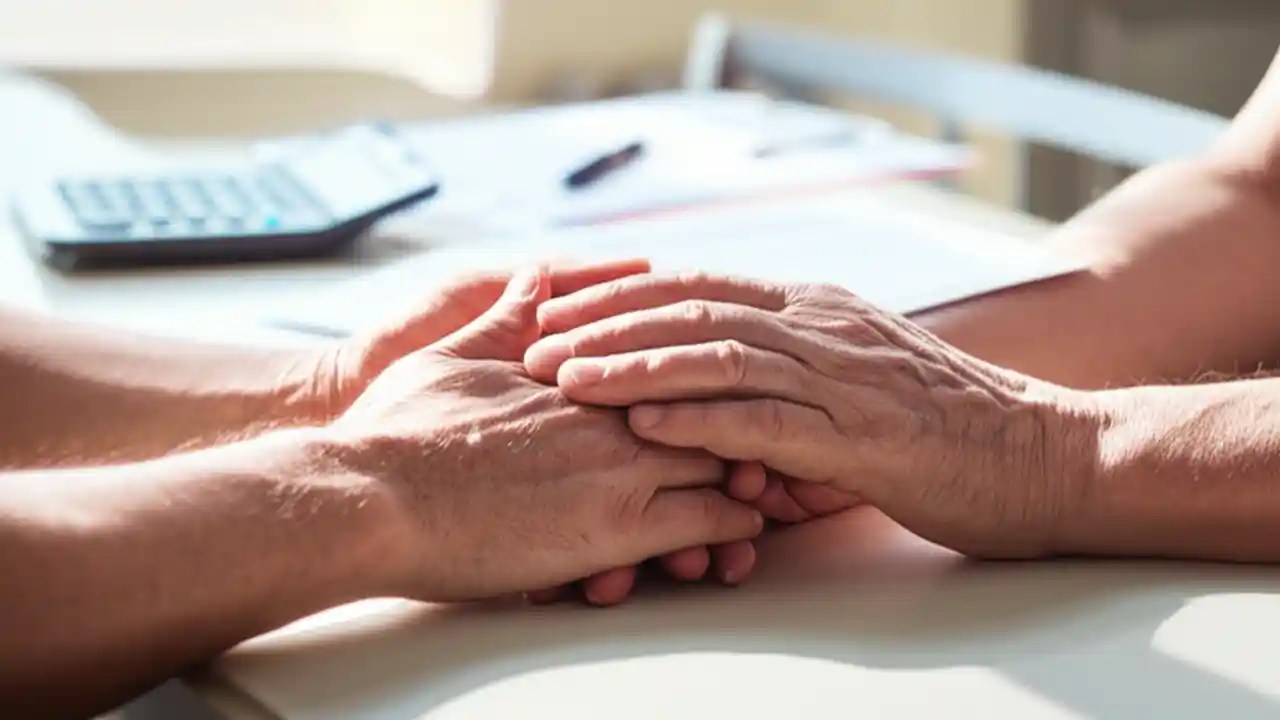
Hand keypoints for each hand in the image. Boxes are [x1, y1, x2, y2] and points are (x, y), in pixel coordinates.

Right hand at [325, 269, 763, 600]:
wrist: (372, 497)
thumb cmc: (398, 432)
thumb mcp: (451, 355)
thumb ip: (502, 317)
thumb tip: (532, 278)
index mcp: (575, 372)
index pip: (666, 360)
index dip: (702, 371)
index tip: (728, 377)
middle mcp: (609, 410)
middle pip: (708, 403)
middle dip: (740, 419)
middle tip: (773, 430)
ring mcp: (619, 466)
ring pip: (720, 462)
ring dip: (746, 477)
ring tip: (771, 485)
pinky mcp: (617, 526)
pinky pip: (705, 523)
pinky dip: (733, 527)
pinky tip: (745, 533)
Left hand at [524, 273, 1099, 558]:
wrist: (1044, 455)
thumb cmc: (946, 428)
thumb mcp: (858, 380)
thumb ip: (792, 372)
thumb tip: (718, 389)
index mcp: (817, 311)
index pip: (701, 287)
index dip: (624, 298)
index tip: (562, 312)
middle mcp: (822, 329)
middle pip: (693, 310)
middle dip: (607, 325)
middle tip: (538, 343)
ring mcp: (842, 378)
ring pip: (718, 356)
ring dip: (634, 367)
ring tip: (567, 379)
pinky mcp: (861, 437)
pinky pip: (765, 421)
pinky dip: (700, 420)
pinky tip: (647, 424)